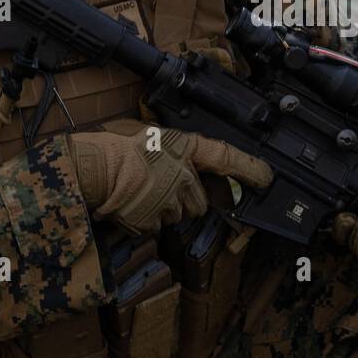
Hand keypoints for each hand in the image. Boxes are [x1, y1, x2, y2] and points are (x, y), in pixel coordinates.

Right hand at [71, 118, 272, 235]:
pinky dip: (146, 219)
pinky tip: (131, 204)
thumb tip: (173, 150)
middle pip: (200, 201)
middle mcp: (183, 176)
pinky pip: (156, 225)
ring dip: (166, 209)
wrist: (91, 168)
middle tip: (163, 188)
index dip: (250, 168)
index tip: (266, 177)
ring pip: (178, 214)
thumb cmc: (113, 145)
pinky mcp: (153, 221)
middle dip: (187, 199)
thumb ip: (168, 145)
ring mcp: (170, 201)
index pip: (226, 157)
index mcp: (183, 148)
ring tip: (142, 193)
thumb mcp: (146, 132)